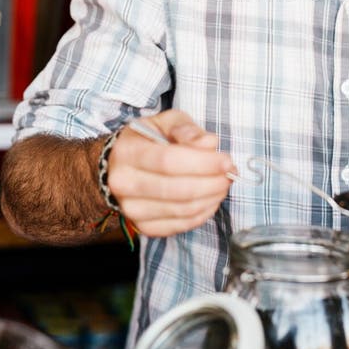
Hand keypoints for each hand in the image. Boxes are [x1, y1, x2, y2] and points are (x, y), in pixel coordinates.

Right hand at [107, 109, 234, 236]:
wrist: (118, 166)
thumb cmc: (147, 140)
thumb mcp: (165, 122)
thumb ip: (187, 129)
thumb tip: (209, 144)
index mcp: (128, 152)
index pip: (168, 161)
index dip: (202, 163)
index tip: (226, 161)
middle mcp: (124, 183)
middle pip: (176, 189)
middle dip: (211, 183)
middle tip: (230, 174)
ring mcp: (131, 209)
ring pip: (181, 210)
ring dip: (211, 198)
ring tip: (223, 184)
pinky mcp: (142, 226)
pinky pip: (179, 225)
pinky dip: (202, 214)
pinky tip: (211, 199)